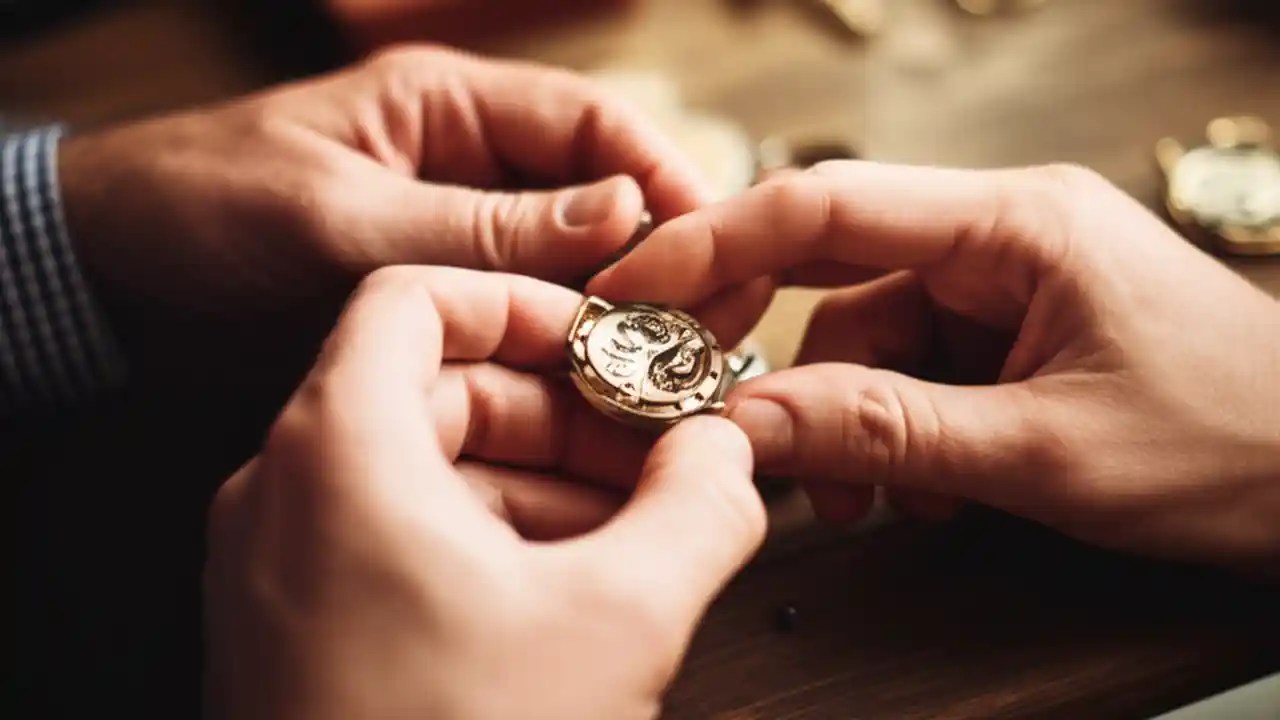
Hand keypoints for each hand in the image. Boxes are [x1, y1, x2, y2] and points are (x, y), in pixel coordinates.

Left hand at [59, 45, 706, 314]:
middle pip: (597, 197)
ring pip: (570, 264)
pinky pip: (524, 314)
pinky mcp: (440, 298)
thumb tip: (616, 215)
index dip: (661, 175)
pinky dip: (566, 346)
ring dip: (620, 309)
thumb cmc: (198, 209)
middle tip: (710, 321)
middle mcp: (466, 164)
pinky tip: (598, 390)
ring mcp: (456, 234)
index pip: (589, 121)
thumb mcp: (339, 216)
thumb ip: (474, 223)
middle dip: (658, 252)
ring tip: (671, 366)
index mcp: (446, 104)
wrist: (110, 280)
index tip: (710, 241)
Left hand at [203, 266, 765, 718]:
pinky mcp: (300, 630)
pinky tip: (573, 583)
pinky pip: (397, 539)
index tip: (601, 340)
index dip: (522, 304)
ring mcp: (282, 567)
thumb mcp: (616, 621)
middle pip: (432, 385)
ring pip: (420, 468)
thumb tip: (730, 453)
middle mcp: (284, 494)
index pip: (416, 299)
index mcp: (336, 452)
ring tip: (632, 522)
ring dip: (534, 478)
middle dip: (556, 410)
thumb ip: (699, 508)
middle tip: (646, 444)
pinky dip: (488, 537)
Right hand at [590, 161, 1279, 571]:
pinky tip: (924, 488)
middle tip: (721, 417)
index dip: (713, 244)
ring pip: (868, 339)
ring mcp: (1007, 287)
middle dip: (780, 355)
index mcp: (1016, 223)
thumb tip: (746, 427)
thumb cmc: (1235, 444)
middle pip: (836, 273)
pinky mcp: (1013, 336)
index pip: (827, 207)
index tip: (634, 291)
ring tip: (874, 498)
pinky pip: (913, 371)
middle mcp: (1002, 238)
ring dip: (850, 422)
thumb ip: (886, 433)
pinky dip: (896, 433)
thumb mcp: (1044, 452)